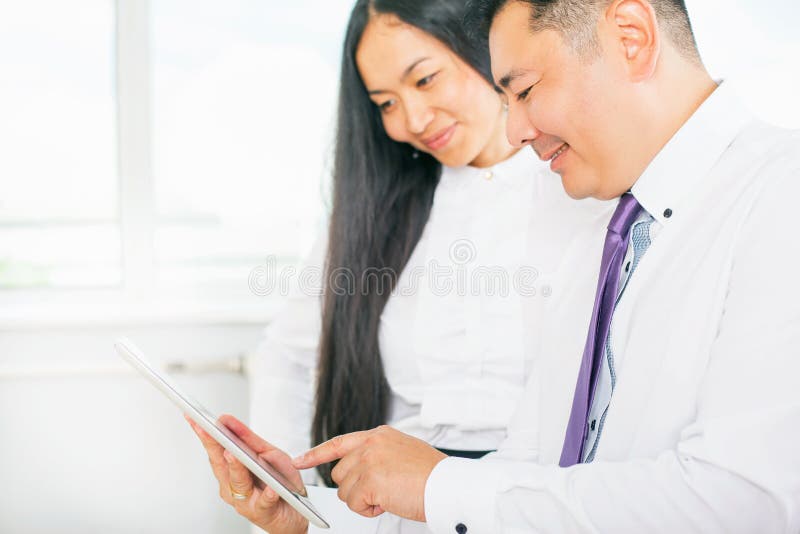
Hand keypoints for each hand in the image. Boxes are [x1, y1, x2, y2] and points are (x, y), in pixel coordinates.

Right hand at [186, 414, 308, 533]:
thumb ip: (249, 440)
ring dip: (235, 467)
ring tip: (232, 453)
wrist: (296, 511)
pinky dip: (267, 495)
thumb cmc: (279, 482)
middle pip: (220, 464)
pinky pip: (264, 502)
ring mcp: (245, 501)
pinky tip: (271, 488)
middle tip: (207, 428)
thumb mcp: (268, 454)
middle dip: (213, 445)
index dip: (204, 434)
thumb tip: (228, 420)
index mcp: (231, 470)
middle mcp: (232, 486)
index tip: (195, 417)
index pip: (214, 450)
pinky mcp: (263, 512)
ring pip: (238, 483)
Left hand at [292, 426, 446, 521]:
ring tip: (389, 494)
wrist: (447, 484)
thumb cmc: (432, 474)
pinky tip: (388, 502)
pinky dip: (369, 510)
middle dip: (355, 488)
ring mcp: (368, 461)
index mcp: (378, 435)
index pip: (339, 443)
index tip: (298, 460)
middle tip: (381, 491)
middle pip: (340, 474)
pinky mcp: (369, 481)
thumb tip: (364, 468)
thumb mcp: (403, 451)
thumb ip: (380, 454)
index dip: (316, 454)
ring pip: (345, 492)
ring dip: (364, 500)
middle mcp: (370, 445)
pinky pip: (355, 504)